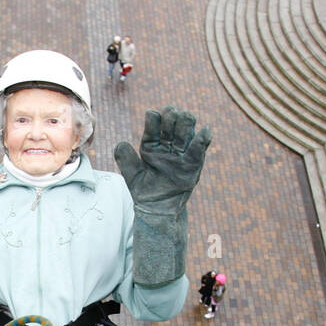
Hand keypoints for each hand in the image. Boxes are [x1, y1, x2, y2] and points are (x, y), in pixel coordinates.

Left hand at [114, 108, 210, 287]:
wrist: (158, 209)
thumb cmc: (145, 192)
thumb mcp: (132, 176)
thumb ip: (125, 160)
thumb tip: (121, 143)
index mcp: (151, 143)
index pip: (154, 121)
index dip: (154, 118)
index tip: (153, 119)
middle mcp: (167, 144)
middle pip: (173, 119)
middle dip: (172, 116)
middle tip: (170, 120)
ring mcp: (182, 151)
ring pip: (186, 128)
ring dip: (186, 122)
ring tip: (184, 122)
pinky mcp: (194, 162)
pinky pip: (200, 147)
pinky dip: (203, 138)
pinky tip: (204, 132)